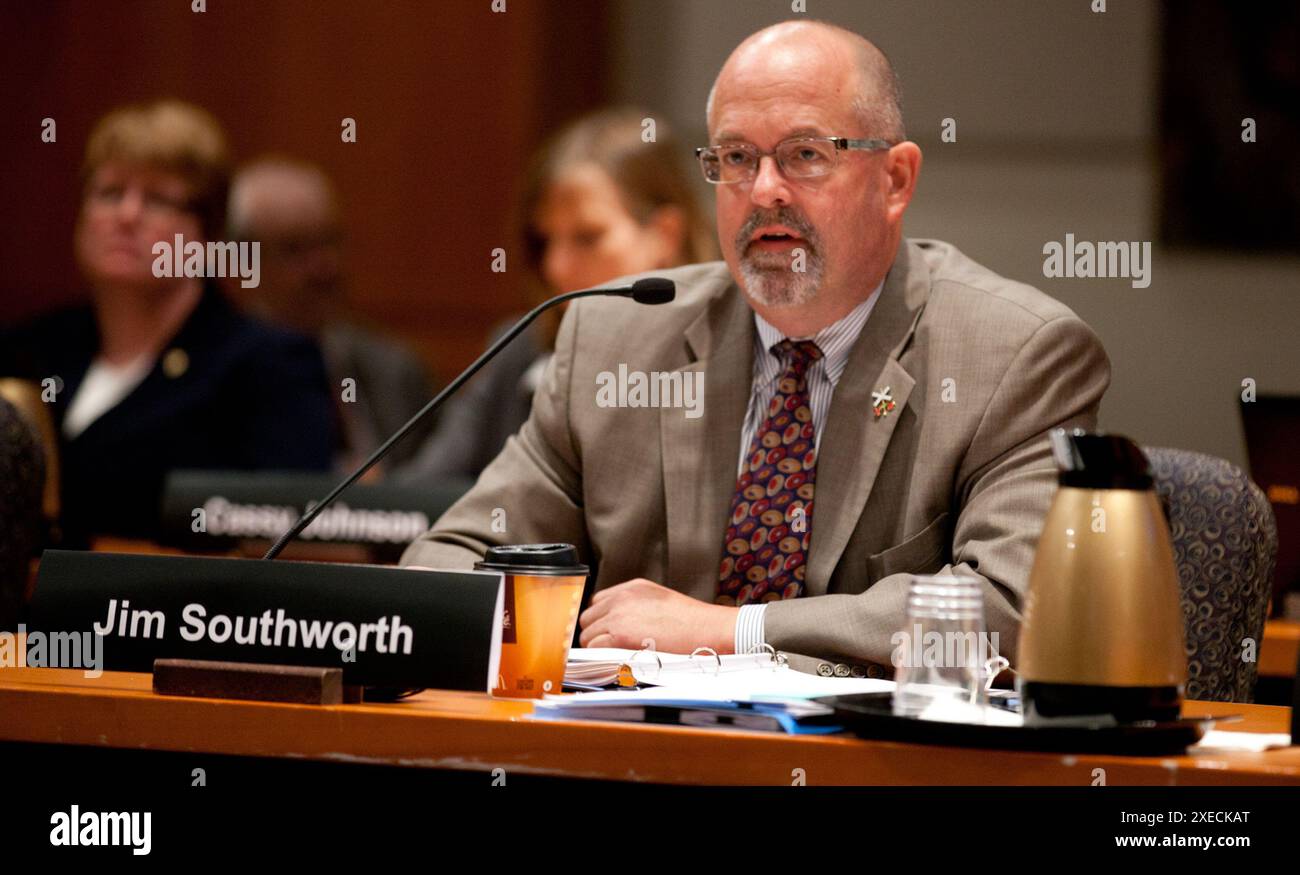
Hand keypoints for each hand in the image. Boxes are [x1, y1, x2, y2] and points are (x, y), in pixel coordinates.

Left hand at [578, 578, 737, 653]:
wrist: (709, 630)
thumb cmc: (694, 623)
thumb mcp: (660, 602)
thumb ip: (637, 608)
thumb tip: (623, 627)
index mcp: (632, 588)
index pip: (598, 602)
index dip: (601, 620)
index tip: (607, 633)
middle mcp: (621, 598)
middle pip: (588, 618)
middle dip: (596, 634)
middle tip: (611, 649)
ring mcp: (618, 615)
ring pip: (588, 635)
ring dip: (597, 648)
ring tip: (618, 657)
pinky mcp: (619, 635)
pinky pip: (594, 648)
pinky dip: (601, 658)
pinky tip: (618, 661)